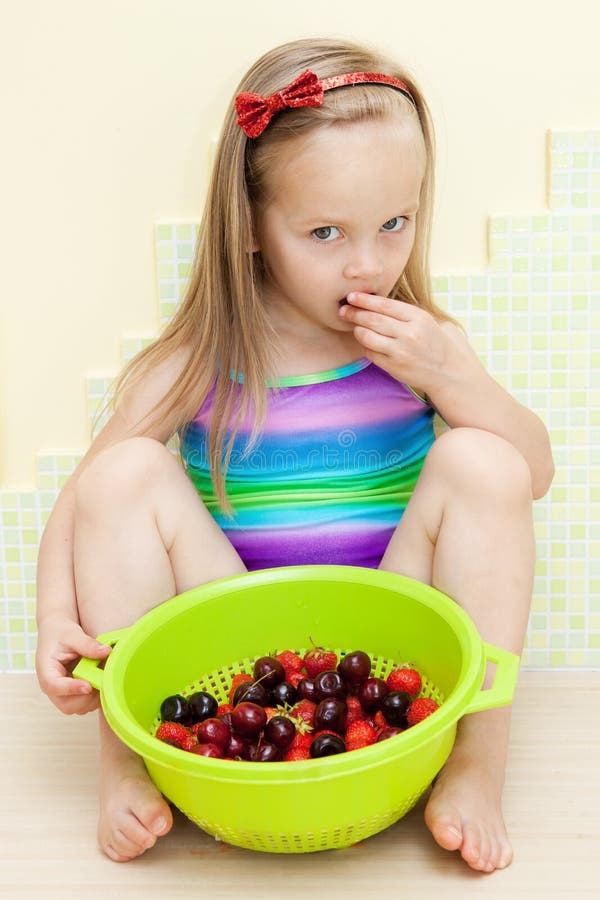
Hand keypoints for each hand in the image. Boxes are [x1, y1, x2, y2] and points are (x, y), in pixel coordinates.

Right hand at [35, 614, 111, 714]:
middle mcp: (52, 687)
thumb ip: (88, 644)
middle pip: (68, 705)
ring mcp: (63, 693)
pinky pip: (86, 704)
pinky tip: (101, 678)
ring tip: (102, 675)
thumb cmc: (60, 633)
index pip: (54, 686)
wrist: (57, 633)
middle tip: (102, 678)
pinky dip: (97, 696)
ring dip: (94, 697)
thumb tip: (107, 652)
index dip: (71, 689)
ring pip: (79, 708)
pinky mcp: (74, 695)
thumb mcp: (73, 634)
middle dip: (87, 697)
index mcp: (46, 672)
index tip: (88, 686)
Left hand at [339, 292, 461, 395]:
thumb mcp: (428, 321)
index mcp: (418, 317)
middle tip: (344, 310)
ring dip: (357, 329)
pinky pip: (370, 353)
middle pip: (373, 319)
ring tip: (353, 325)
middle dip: (355, 313)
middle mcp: (409, 334)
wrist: (448, 372)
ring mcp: (400, 352)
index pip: (384, 305)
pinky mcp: (394, 367)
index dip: (365, 300)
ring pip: (367, 336)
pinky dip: (365, 345)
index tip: (352, 296)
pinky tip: (366, 341)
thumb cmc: (435, 343)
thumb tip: (375, 303)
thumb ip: (405, 312)